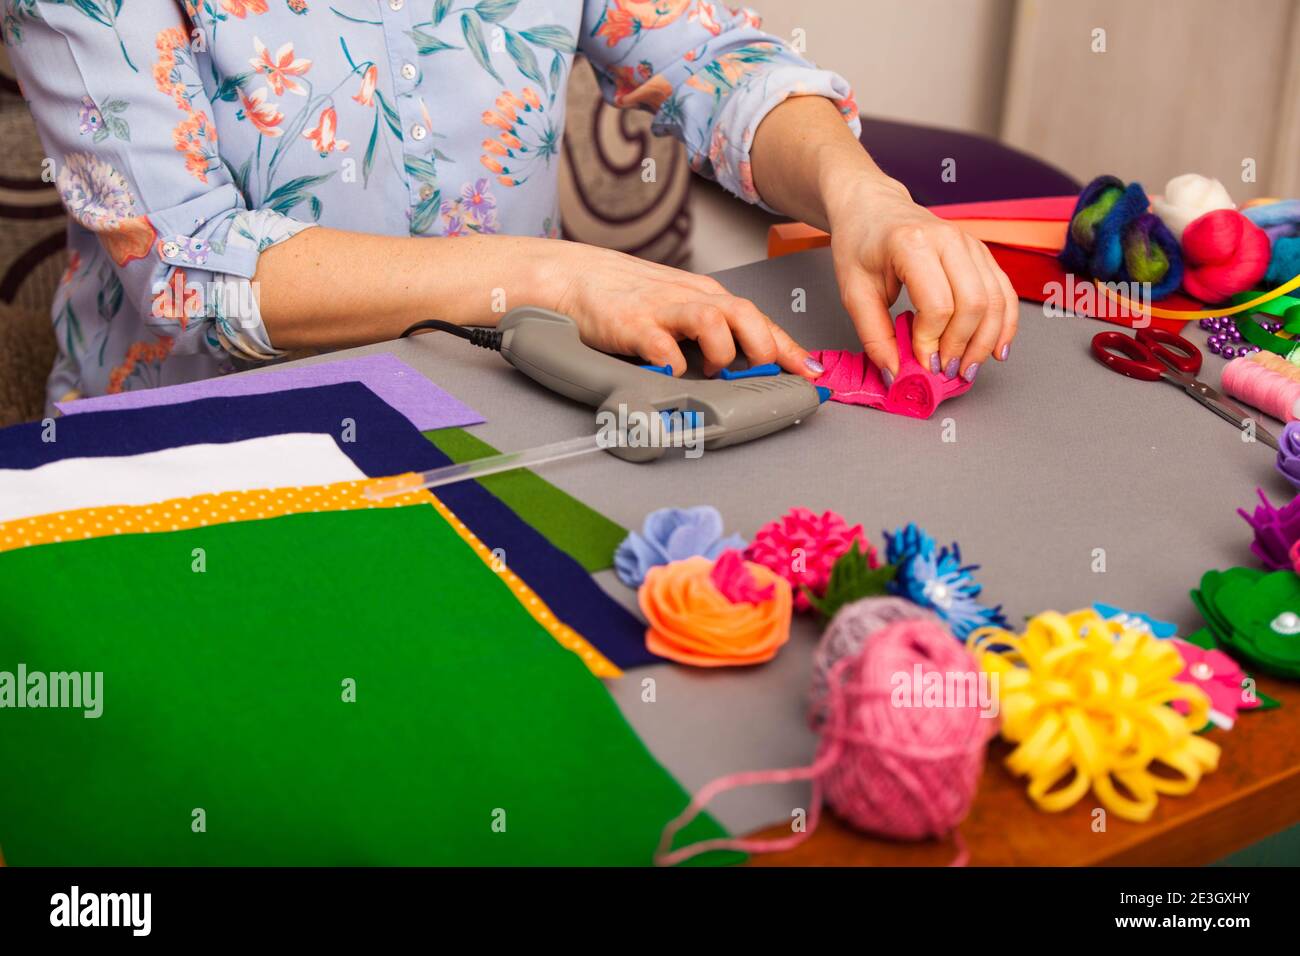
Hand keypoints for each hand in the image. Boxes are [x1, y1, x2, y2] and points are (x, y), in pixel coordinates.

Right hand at [543, 240, 819, 378]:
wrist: (576, 277)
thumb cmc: (631, 297)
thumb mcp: (682, 310)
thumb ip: (714, 333)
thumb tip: (754, 363)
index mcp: (707, 297)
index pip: (760, 319)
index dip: (789, 347)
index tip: (811, 373)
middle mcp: (691, 299)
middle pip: (745, 313)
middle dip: (764, 346)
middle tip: (764, 371)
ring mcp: (662, 310)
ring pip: (712, 320)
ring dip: (721, 352)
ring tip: (711, 371)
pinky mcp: (631, 324)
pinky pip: (661, 345)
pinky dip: (673, 364)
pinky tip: (674, 373)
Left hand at [824, 175, 1017, 382]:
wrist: (872, 207)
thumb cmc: (861, 243)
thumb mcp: (853, 291)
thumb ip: (874, 335)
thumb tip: (895, 373)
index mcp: (912, 245)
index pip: (937, 305)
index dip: (932, 342)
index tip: (920, 363)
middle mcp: (949, 240)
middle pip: (973, 304)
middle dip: (963, 346)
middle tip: (947, 371)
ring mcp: (970, 245)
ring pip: (995, 300)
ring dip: (986, 341)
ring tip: (968, 368)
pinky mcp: (981, 253)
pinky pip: (1003, 292)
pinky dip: (1004, 324)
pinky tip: (996, 348)